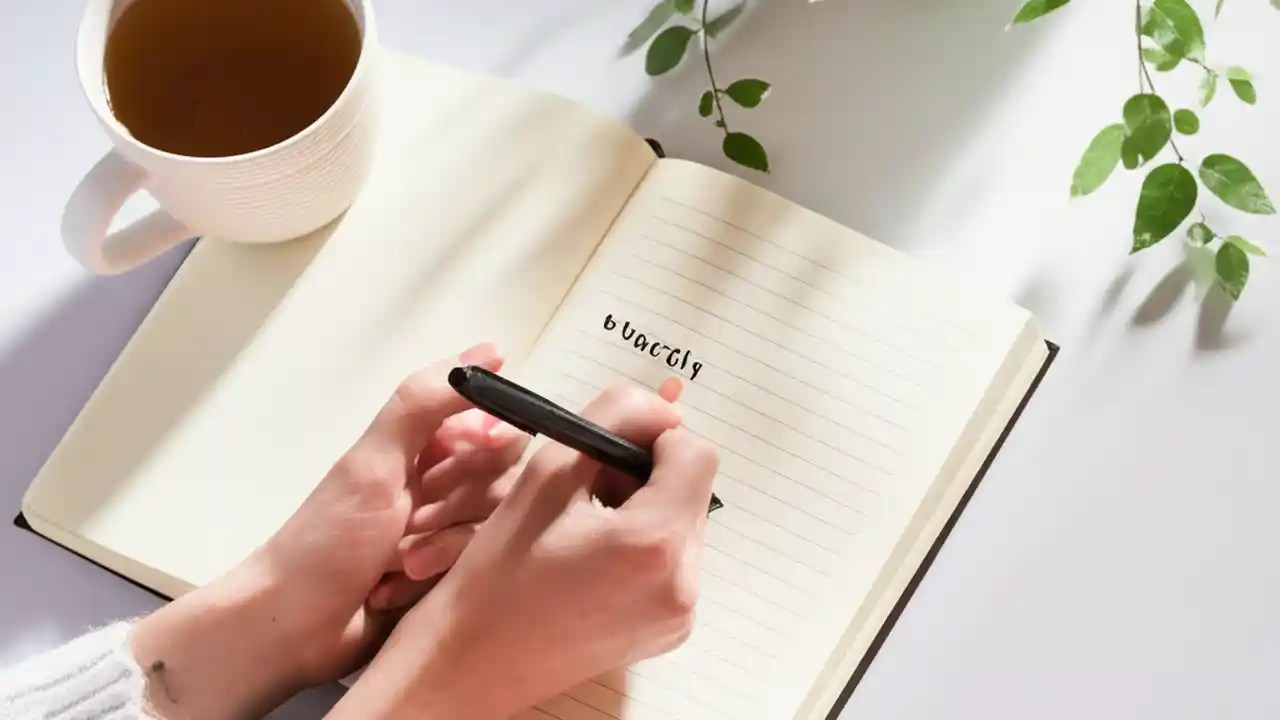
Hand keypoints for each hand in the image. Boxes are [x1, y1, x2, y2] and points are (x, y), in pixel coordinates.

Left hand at [131, 343, 527, 717]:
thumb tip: (489, 351)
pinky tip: (395, 590)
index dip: (494, 444)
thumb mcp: (374, 462)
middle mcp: (440, 484)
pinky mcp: (449, 577)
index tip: (477, 455)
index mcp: (422, 446)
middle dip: (461, 504)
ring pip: (494, 529)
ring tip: (402, 562)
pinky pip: (477, 571)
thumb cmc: (327, 540)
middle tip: (415, 519)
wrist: (292, 629)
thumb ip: (425, 402)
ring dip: (444, 546)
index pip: (498, 427)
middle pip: (504, 480)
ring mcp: (446, 533)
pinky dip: (435, 579)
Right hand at [330, 384, 718, 719]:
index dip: (654, 438)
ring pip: (684, 522)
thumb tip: (661, 407)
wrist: (472, 662)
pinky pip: (675, 562)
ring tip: (584, 528)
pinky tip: (593, 558)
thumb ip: (613, 418)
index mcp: (655, 543)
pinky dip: (644, 546)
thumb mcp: (547, 472)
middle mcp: (683, 584)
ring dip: (646, 509)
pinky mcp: (671, 630)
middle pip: (693, 489)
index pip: (697, 454)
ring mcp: (681, 614)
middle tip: (585, 492)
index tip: (610, 450)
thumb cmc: (497, 572)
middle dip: (646, 476)